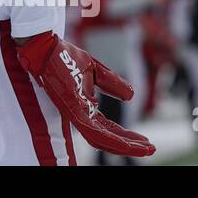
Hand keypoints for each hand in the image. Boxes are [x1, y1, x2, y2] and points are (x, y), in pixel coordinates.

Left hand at [15, 31, 155, 157]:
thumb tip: (131, 95)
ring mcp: (75, 113)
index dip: (128, 137)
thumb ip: (112, 83)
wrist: (46, 46)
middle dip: (130, 146)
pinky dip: (111, 140)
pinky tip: (127, 144)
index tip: (147, 141)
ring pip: (101, 140)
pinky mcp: (71, 109)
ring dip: (125, 147)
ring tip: (146, 150)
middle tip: (151, 150)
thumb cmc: (64, 57)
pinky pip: (92, 131)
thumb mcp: (95, 71)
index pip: (109, 129)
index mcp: (86, 108)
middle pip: (107, 138)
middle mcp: (81, 114)